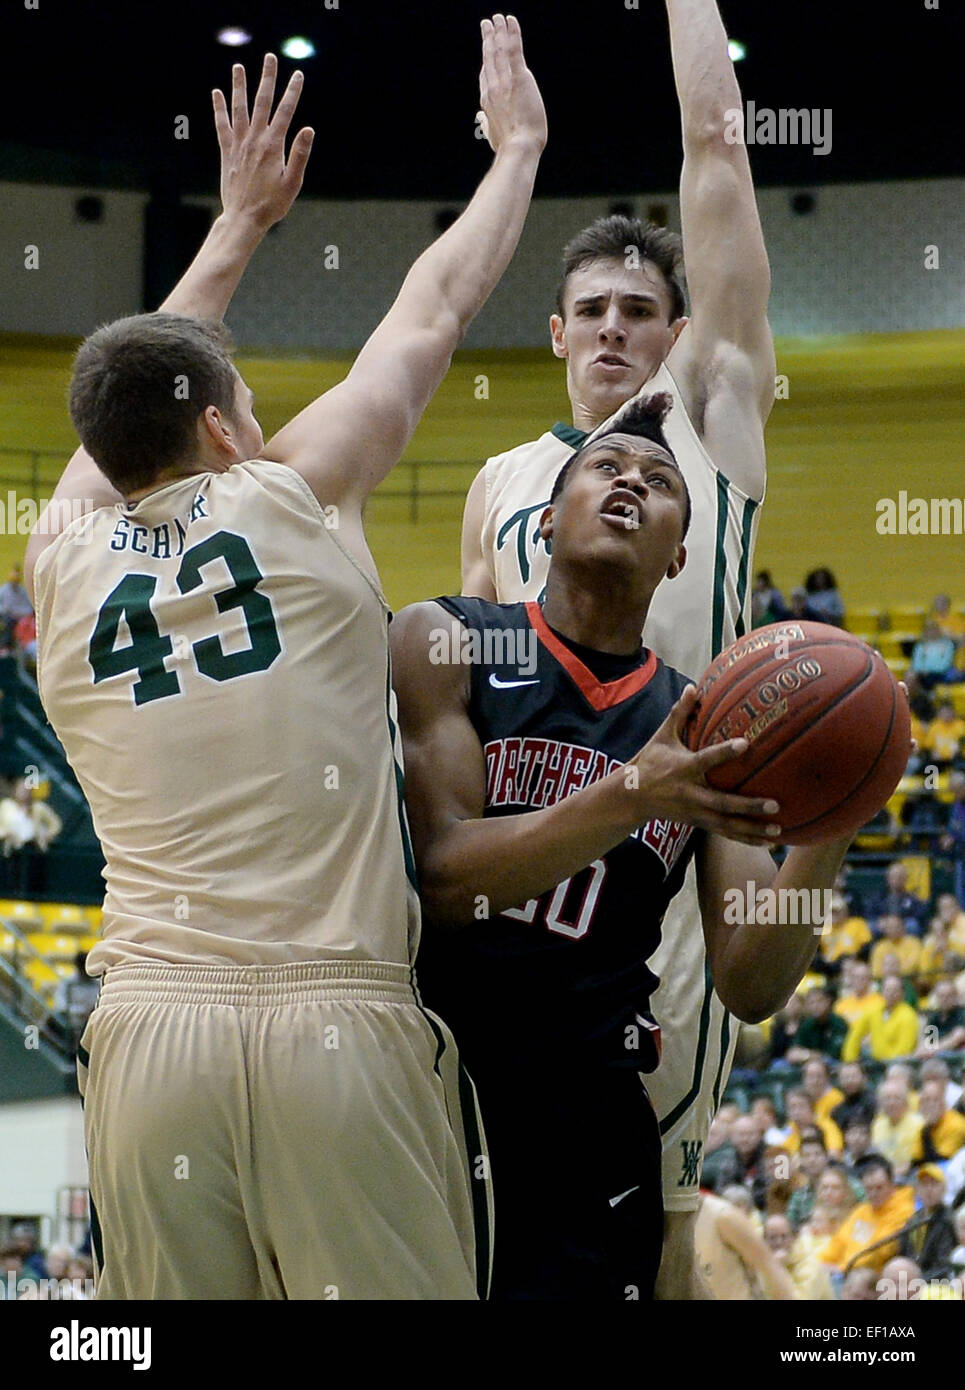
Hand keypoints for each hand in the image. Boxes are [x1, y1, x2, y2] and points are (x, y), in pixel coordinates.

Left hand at [212, 53, 314, 231]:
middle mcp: (255, 140)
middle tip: (269, 58)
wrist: (244, 218)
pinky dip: (219, 108)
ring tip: (238, 66)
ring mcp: (239, 144)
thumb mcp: (293, 183)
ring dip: (239, 86)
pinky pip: (222, 125)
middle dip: (267, 78)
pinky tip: (217, 93)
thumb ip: (299, 155)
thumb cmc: (272, 205)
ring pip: (239, 108)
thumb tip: (308, 129)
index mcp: (273, 146)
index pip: (285, 112)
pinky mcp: (227, 152)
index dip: (292, 92)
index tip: (298, 74)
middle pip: (262, 102)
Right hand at [477, 14, 546, 155]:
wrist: (519, 148)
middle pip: (489, 57)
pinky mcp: (518, 78)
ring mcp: (504, 82)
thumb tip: (480, 118)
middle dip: (488, 38)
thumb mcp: (492, 135)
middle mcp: (493, 87)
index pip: (485, 75)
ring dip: (498, 30)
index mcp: (487, 100)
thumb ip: (486, 123)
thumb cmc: (508, 145)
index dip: (486, 59)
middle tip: (487, 23)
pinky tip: (510, 21)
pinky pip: (514, 50)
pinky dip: (512, 34)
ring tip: (497, 17)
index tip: (487, 47)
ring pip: (499, 50)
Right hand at [626, 684, 782, 846]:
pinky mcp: (698, 823)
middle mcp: (691, 793)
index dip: (725, 752)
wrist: (632, 797)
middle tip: (774, 804)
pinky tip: (767, 843)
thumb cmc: (651, 762)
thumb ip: (680, 713)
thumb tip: (693, 686)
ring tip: (778, 830)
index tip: (746, 744)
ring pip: (727, 824)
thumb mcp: (662, 736)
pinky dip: (746, 838)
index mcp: (684, 769)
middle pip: (723, 803)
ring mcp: (695, 812)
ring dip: (752, 829)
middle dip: (748, 806)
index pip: (707, 759)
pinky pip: (725, 833)